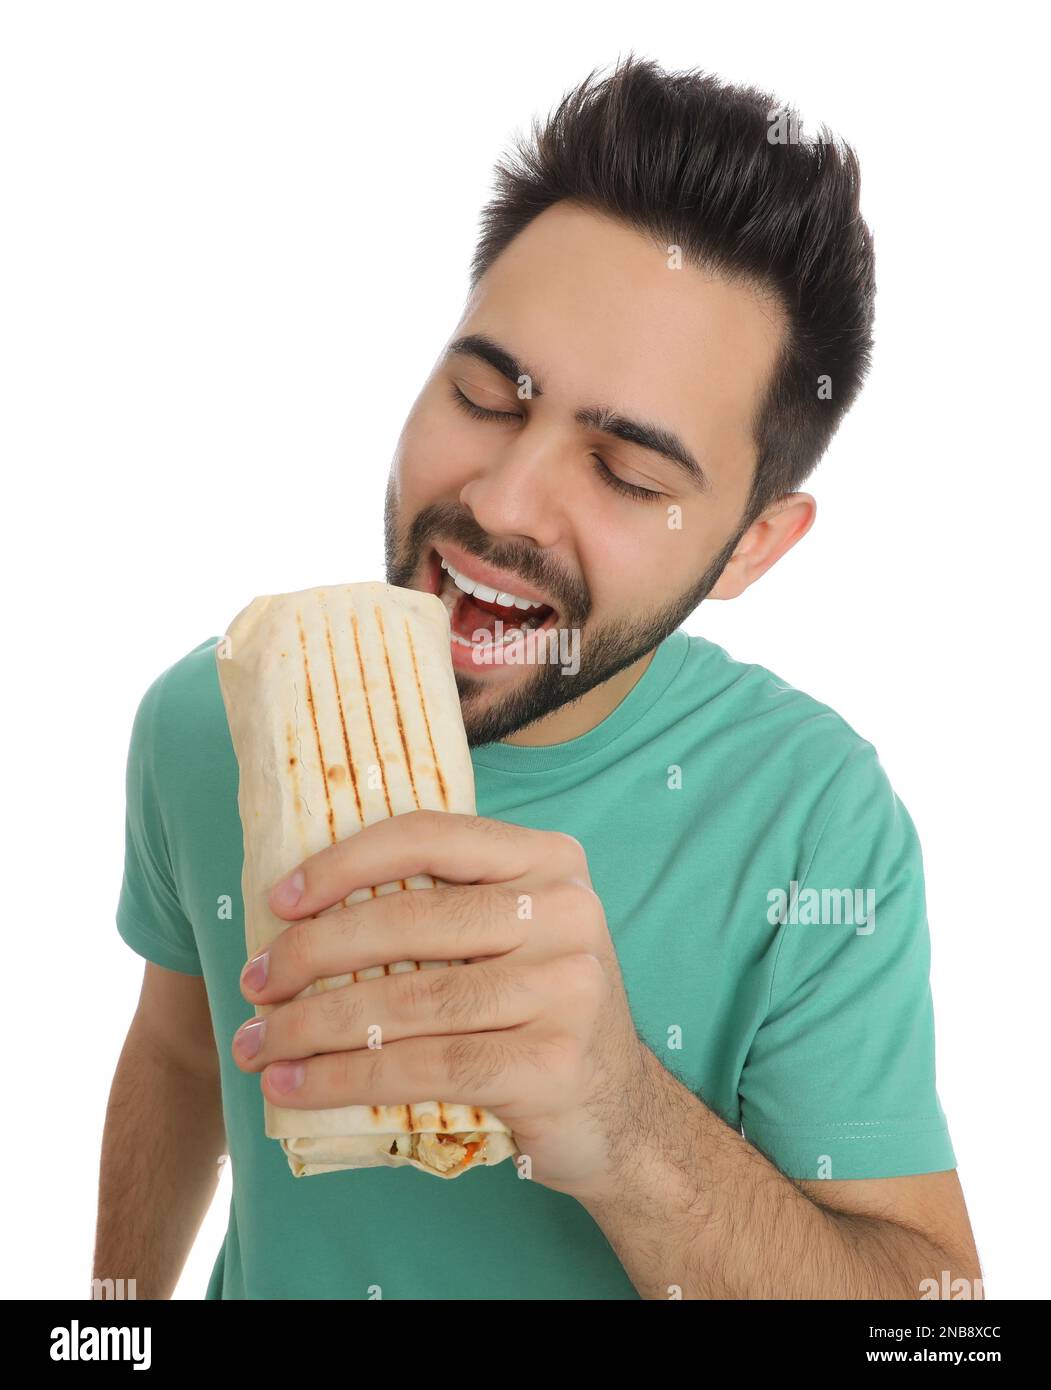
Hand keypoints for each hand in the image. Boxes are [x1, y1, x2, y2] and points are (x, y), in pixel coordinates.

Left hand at [230, 810, 649, 1196]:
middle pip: (409, 920)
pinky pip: (424, 1066)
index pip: (429, 835)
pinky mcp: (550, 1062)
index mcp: (549, 859)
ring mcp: (565, 987)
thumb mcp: (516, 936)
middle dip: (310, 954)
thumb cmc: (539, 1012)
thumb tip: (308, 904)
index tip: (278, 900)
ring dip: (311, 1026)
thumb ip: (448, 906)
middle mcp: (565, 910)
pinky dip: (344, 1079)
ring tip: (257, 1044)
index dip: (343, 862)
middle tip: (254, 984)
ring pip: (408, 1000)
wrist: (621, 1114)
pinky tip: (295, 1086)